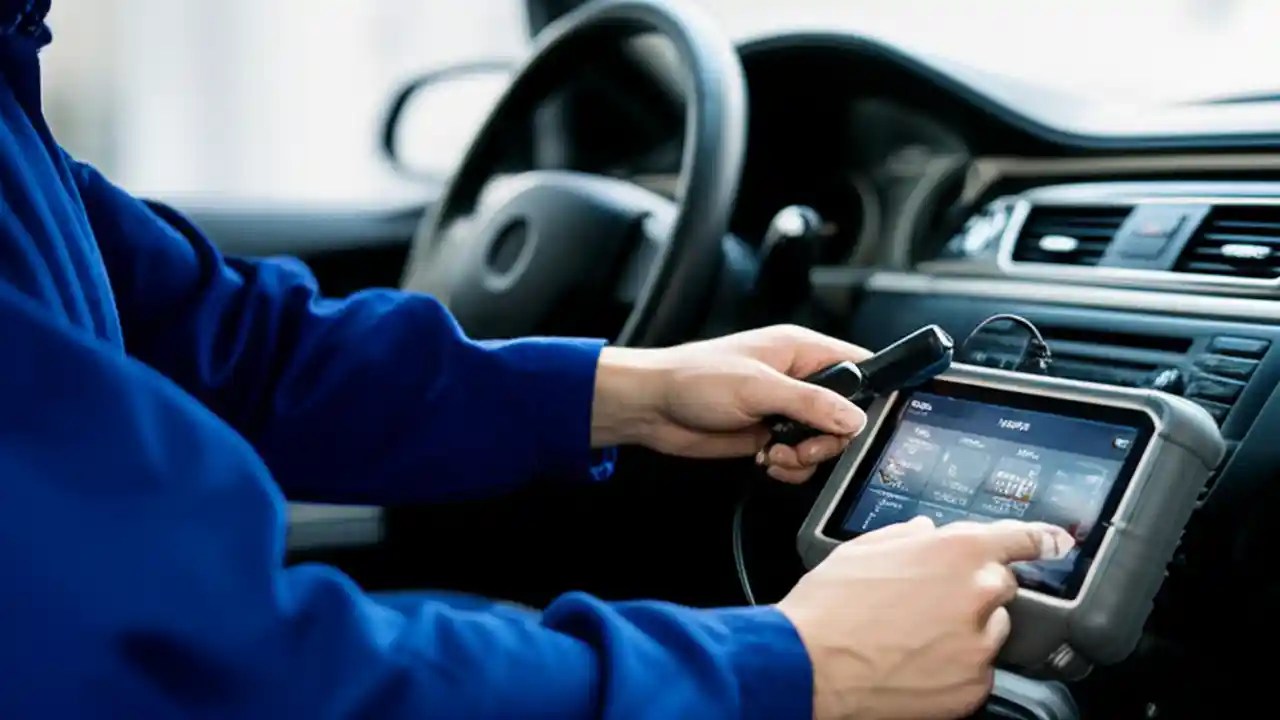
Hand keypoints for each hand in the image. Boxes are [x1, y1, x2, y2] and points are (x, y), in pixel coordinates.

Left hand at [591, 325, 870, 482]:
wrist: (653, 408)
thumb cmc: (694, 379)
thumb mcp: (757, 387)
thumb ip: (811, 402)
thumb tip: (854, 419)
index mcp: (802, 351)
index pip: (859, 367)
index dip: (869, 396)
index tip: (855, 424)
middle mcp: (799, 378)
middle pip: (846, 415)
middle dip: (828, 439)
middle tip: (802, 446)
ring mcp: (785, 409)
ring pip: (824, 442)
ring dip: (806, 457)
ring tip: (775, 454)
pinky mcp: (770, 435)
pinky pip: (800, 458)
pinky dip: (789, 467)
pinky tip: (765, 460)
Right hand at [777, 517, 1074, 719]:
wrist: (810, 665)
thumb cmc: (829, 605)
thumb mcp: (863, 549)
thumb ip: (906, 537)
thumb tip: (924, 535)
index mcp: (956, 552)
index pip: (1019, 539)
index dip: (1040, 538)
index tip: (1057, 541)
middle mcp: (978, 595)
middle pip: (999, 587)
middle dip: (971, 591)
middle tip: (926, 603)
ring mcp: (978, 646)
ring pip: (989, 632)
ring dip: (965, 631)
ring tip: (913, 638)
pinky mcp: (972, 688)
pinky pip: (976, 671)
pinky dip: (954, 668)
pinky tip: (914, 663)